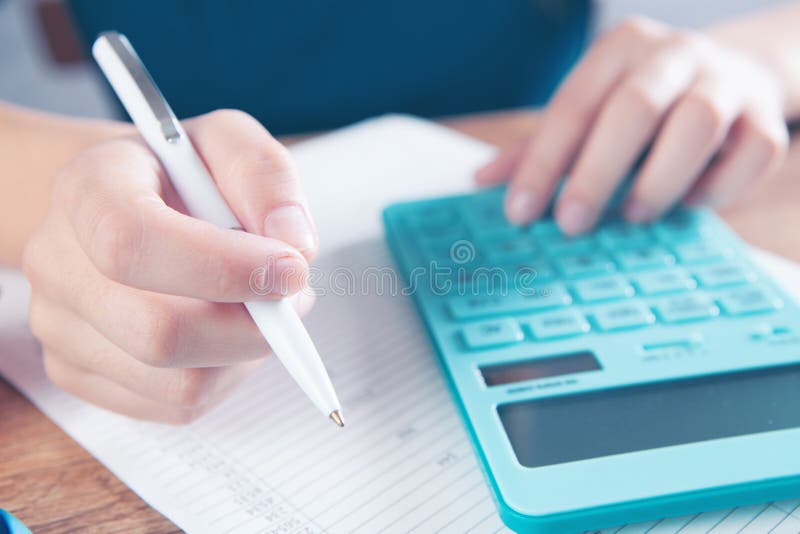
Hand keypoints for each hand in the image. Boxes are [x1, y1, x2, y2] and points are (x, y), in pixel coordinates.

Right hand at [23, 110, 317, 423]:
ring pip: (178, 383)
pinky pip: (175, 406)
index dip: (222, 268)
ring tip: (259, 309)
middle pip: (157, 332)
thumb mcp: (230, 143)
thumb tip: (294, 245)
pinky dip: (224, 377)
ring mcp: (60, 327)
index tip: (290, 270)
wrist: (127, 205)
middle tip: (291, 298)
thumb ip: (267, 177)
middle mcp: (58, 262)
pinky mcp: (79, 374)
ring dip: (244, 354)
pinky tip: (227, 334)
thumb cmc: (181, 176)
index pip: (132, 242)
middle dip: (251, 328)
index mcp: (87, 189)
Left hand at [477, 17, 788, 233]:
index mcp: (618, 52)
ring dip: (660, 179)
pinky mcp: (764, 116)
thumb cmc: (643, 104)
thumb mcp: (588, 113)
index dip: (543, 163)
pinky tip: (689, 202)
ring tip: (633, 214)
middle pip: (635, 109)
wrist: (732, 74)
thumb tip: (482, 181)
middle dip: (596, 172)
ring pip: (697, 125)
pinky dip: (719, 187)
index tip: (519, 212)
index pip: (572, 106)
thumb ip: (541, 146)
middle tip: (571, 224)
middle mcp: (672, 57)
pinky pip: (752, 153)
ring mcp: (725, 82)